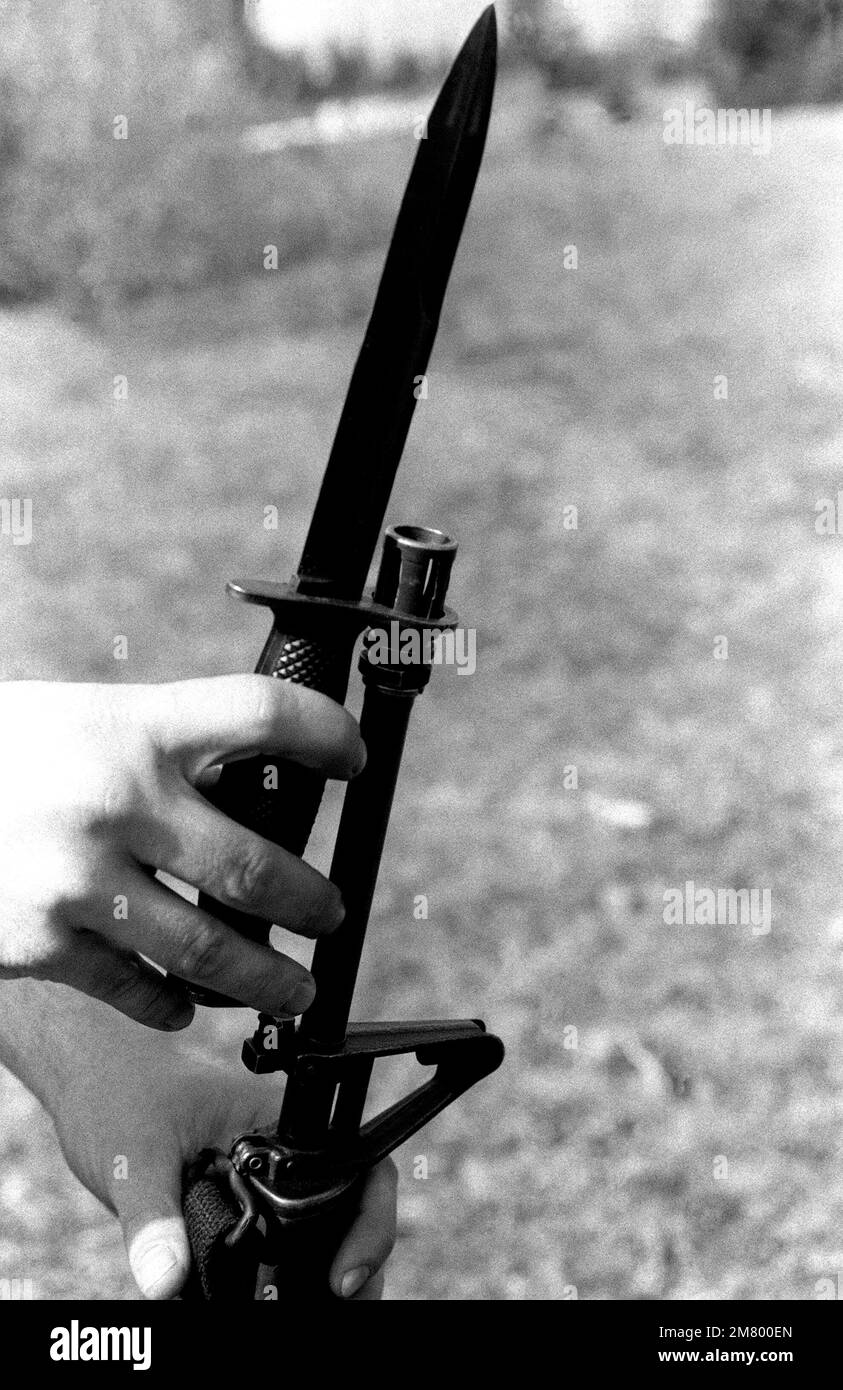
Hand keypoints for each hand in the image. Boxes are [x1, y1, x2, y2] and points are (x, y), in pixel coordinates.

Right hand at [0, 677, 364, 1025]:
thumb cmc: (5, 754)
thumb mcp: (84, 719)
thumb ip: (162, 748)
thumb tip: (258, 787)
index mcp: (134, 725)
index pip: (265, 714)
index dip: (328, 734)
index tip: (352, 758)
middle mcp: (114, 800)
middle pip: (257, 866)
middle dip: (313, 901)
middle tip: (332, 914)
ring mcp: (77, 879)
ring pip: (209, 952)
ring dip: (267, 978)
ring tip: (296, 990)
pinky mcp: (40, 943)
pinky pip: (135, 989)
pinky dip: (172, 1004)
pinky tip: (186, 1004)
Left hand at [49, 1015, 396, 1299]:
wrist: (95, 1084)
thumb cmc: (121, 1096)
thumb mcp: (135, 1157)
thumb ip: (152, 1217)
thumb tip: (166, 1282)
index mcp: (281, 1120)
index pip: (357, 1167)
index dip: (368, 1224)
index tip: (343, 1277)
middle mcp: (287, 1147)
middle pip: (350, 1208)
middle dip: (351, 1260)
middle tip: (336, 1301)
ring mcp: (269, 1177)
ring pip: (322, 1231)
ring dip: (317, 1274)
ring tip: (306, 1310)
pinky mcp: (244, 1205)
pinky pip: (283, 1244)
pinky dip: (283, 1276)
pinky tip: (265, 1302)